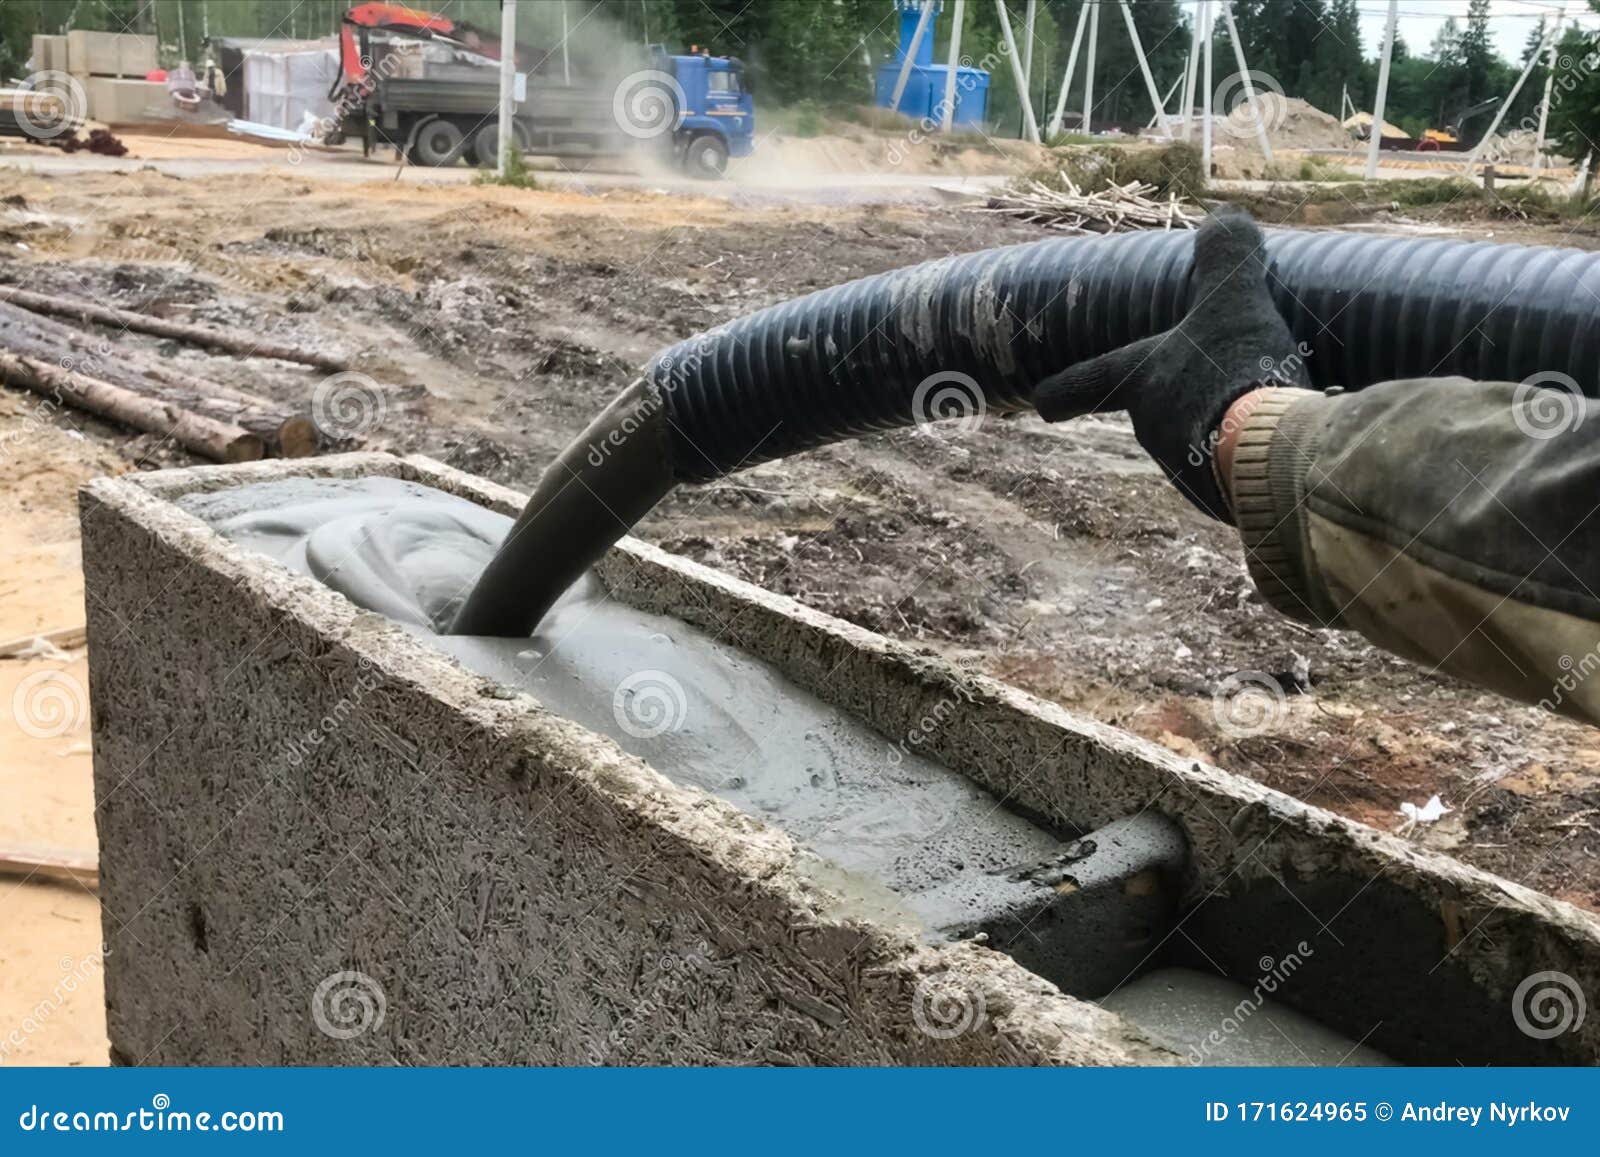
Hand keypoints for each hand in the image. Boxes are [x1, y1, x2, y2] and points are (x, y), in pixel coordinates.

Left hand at [1029, 207, 1307, 521]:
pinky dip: (1257, 458)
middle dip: (1190, 401)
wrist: (1272, 452)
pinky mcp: (1227, 502)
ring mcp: (1188, 473)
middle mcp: (1155, 433)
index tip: (1040, 402)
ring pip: (1203, 446)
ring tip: (1273, 410)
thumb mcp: (1233, 299)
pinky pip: (1237, 474)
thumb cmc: (1237, 370)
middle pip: (1164, 412)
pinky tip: (1289, 444)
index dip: (1063, 389)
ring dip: (1227, 431)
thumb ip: (1226, 256)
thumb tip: (1226, 216)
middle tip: (1227, 383)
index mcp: (1141, 385)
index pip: (1085, 385)